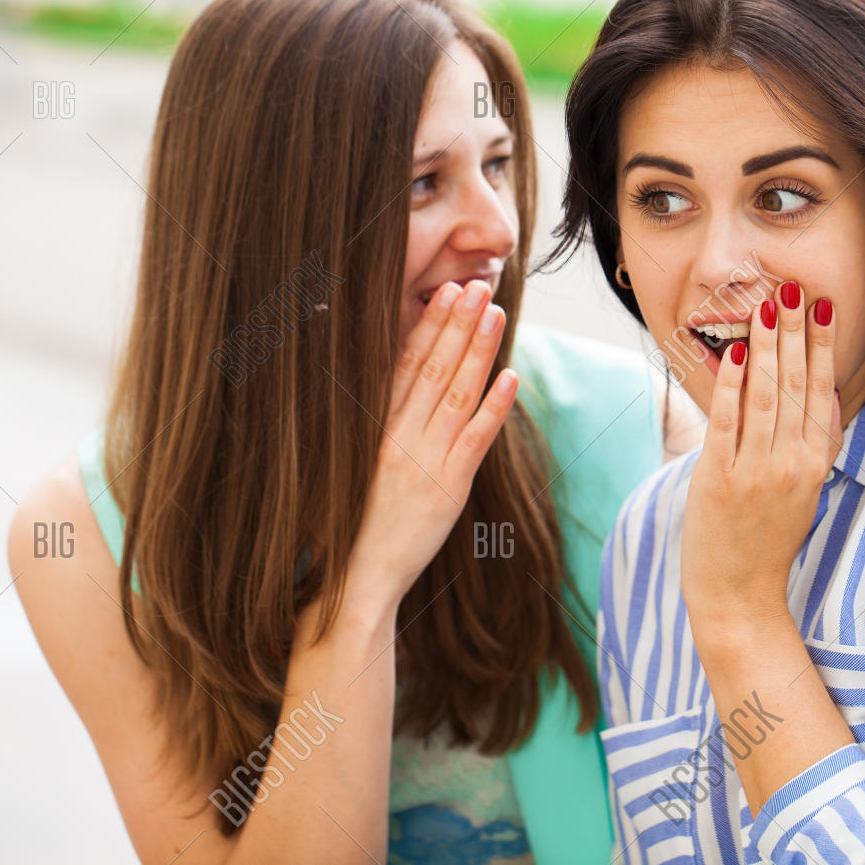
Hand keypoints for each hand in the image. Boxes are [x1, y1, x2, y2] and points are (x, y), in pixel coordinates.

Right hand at [345, 279, 516, 608]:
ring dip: (477, 351)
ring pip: (455, 394)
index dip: (429, 326)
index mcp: (375, 428)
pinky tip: (511, 379)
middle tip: (476, 285)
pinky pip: (473, 441)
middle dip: (456, 324)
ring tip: (495, 313)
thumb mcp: (357, 466)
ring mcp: (423, 462)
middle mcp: (398, 437)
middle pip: (432, 368)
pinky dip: (493, 409)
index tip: (446, 294)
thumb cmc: (353, 525)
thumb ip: (380, 429)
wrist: (353, 579)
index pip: (405, 365)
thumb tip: (402, 393)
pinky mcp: (445, 489)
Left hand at [681, 281, 841, 628]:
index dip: (822, 347)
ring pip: (764, 396)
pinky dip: (729, 386)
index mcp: (815, 465)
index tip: (823, 308)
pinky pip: (726, 423)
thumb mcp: (806, 492)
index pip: (823, 393)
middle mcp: (791, 465)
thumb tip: (827, 394)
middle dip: (795, 332)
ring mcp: (756, 472)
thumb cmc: (767, 541)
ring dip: (764, 347)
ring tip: (767, 305)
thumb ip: (816, 445)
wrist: (738, 595)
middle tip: (794, 287)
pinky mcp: (720, 480)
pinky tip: (731, 354)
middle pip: (795, 386)